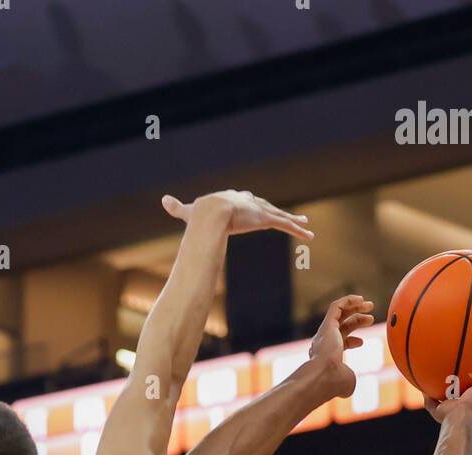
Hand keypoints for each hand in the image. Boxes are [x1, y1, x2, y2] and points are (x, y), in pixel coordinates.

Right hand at [162, 190, 312, 241]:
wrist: (211, 213)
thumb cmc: (200, 214)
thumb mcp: (190, 211)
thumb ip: (178, 207)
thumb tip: (163, 200)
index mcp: (233, 200)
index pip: (246, 201)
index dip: (252, 205)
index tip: (257, 207)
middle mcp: (249, 202)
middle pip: (266, 207)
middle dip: (276, 211)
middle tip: (287, 215)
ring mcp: (258, 210)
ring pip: (280, 216)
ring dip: (294, 222)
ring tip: (306, 226)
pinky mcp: (265, 219)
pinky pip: (285, 225)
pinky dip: (297, 230)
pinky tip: (309, 235)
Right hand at [308, 294, 374, 397]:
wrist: (322, 376)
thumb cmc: (334, 383)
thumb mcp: (346, 383)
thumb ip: (349, 381)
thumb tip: (350, 387)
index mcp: (326, 355)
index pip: (339, 342)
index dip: (352, 340)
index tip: (362, 342)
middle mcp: (323, 341)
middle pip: (341, 326)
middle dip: (356, 320)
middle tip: (371, 317)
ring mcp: (324, 332)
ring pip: (339, 314)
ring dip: (355, 308)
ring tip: (370, 306)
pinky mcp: (327, 323)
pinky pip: (336, 306)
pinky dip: (348, 300)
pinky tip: (361, 299)